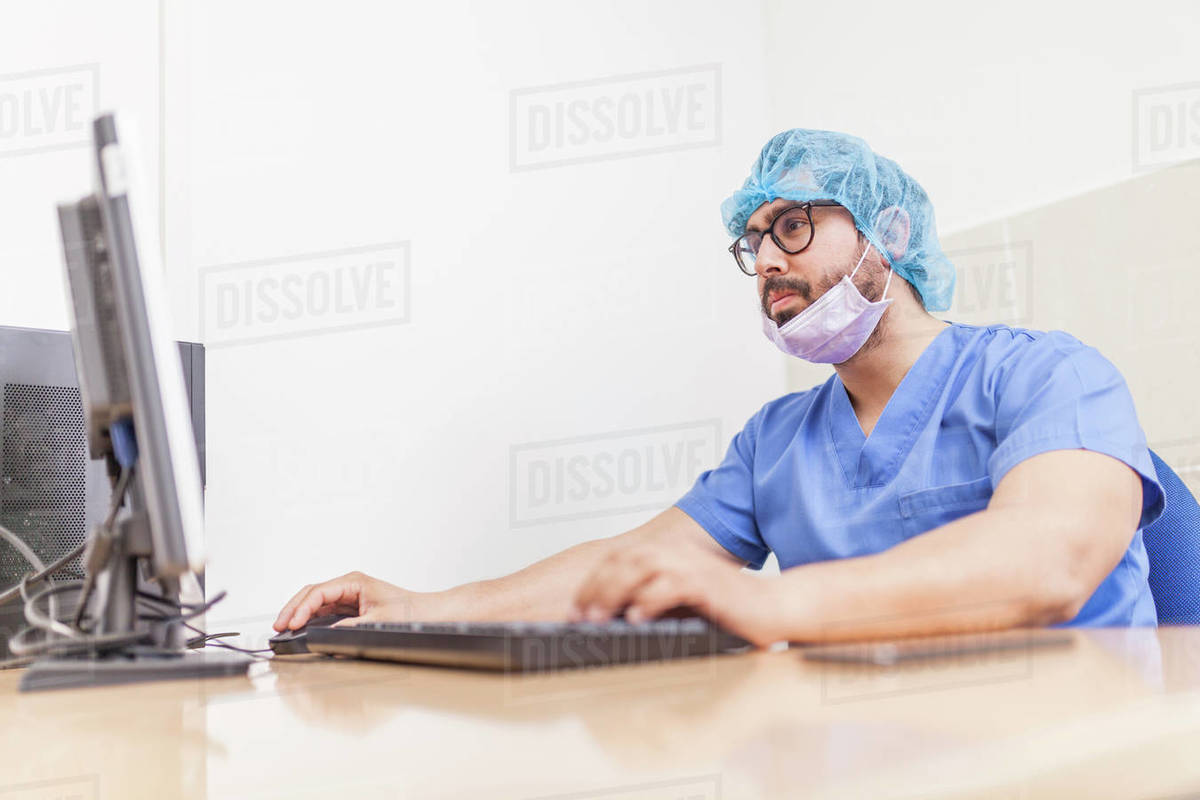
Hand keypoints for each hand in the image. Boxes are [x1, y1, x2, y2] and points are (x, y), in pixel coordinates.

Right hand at [273, 571, 417, 630]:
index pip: (319, 592)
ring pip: (315, 601)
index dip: (303, 609)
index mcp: (354, 582)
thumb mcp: (378, 621)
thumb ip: (351, 627)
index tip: (293, 624)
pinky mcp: (349, 606)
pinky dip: (309, 618)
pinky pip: (323, 610)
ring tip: (284, 627)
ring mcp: (348, 595)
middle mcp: (348, 585)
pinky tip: (300, 627)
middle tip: (278, 626)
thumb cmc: (409, 611)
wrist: (426, 613)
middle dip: (293, 609)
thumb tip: (326, 633)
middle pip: (311, 593)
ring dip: (299, 613)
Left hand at [570, 538, 781, 646]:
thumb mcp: (680, 603)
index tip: (574, 609)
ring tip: (597, 617)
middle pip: (623, 561)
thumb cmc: (725, 609)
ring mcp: (691, 565)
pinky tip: (635, 617)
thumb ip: (651, 602)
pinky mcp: (707, 583)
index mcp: (666, 553)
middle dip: (596, 589)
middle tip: (578, 616)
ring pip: (641, 568)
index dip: (592, 582)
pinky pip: (671, 585)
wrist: (771, 607)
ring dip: (614, 592)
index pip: (618, 559)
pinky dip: (649, 600)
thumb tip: (613, 618)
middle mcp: (675, 553)